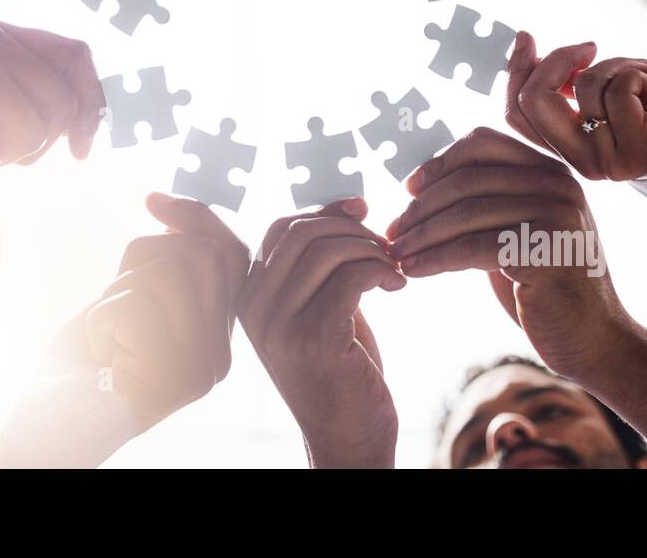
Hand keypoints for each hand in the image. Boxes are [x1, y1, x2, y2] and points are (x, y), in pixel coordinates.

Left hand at [74, 194, 250, 432]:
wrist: (57, 419)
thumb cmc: (88, 357)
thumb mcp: (138, 300)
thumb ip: (172, 268)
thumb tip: (183, 212)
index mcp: (217, 337)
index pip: (235, 257)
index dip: (199, 217)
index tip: (155, 201)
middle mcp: (218, 355)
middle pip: (202, 255)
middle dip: (147, 254)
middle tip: (115, 293)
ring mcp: (198, 366)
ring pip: (168, 272)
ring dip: (121, 287)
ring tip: (107, 328)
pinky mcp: (170, 373)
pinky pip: (135, 304)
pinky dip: (102, 314)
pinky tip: (99, 349)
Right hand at [240, 199, 404, 467]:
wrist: (348, 440)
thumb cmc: (340, 371)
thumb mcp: (319, 308)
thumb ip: (318, 265)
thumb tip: (348, 206)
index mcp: (249, 297)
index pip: (278, 227)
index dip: (324, 209)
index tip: (362, 210)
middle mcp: (255, 309)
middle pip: (301, 231)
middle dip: (352, 228)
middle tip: (385, 247)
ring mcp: (281, 326)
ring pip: (326, 250)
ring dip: (371, 250)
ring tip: (393, 269)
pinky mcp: (315, 341)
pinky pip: (351, 278)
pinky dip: (380, 271)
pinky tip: (397, 287)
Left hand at [387, 128, 632, 382]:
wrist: (594, 339)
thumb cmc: (545, 285)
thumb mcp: (519, 228)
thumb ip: (488, 199)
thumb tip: (421, 183)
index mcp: (550, 169)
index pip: (481, 143)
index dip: (438, 163)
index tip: (408, 190)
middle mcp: (557, 184)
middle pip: (466, 180)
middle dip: (419, 207)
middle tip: (390, 232)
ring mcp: (556, 215)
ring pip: (465, 213)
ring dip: (420, 236)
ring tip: (394, 254)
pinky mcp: (546, 252)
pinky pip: (472, 248)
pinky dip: (435, 258)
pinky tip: (414, 271)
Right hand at [504, 32, 646, 180]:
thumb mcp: (599, 89)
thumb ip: (563, 83)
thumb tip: (524, 46)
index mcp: (566, 149)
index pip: (515, 115)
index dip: (515, 72)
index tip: (527, 38)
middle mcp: (581, 163)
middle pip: (534, 103)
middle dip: (557, 60)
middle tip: (587, 48)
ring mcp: (608, 162)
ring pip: (583, 89)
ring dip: (612, 63)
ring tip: (636, 71)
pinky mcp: (638, 150)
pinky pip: (620, 90)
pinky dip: (635, 70)